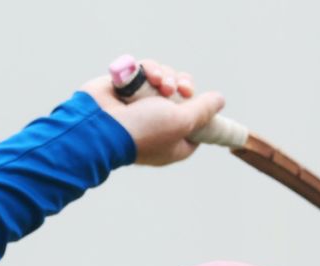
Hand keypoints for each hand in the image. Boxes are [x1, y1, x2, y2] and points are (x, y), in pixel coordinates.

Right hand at [81, 59, 224, 165]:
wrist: (100, 124)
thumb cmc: (141, 131)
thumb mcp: (182, 122)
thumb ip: (203, 110)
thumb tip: (219, 100)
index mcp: (171, 142)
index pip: (195, 126)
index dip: (200, 112)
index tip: (200, 102)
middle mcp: (157, 124)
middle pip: (181, 97)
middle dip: (183, 86)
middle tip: (180, 88)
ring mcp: (141, 105)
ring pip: (164, 79)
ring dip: (165, 76)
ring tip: (158, 82)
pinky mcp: (128, 88)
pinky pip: (145, 71)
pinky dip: (148, 70)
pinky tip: (146, 75)